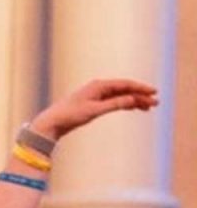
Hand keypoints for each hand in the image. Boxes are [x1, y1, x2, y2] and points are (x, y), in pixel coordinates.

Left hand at [31, 78, 157, 140]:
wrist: (51, 123)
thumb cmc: (70, 115)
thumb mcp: (95, 110)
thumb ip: (114, 104)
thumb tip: (133, 100)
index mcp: (99, 86)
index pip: (125, 84)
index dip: (141, 88)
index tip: (154, 93)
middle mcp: (98, 88)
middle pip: (125, 90)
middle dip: (140, 96)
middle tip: (155, 103)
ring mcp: (96, 95)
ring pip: (120, 96)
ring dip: (134, 101)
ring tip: (147, 108)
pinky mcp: (92, 104)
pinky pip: (113, 101)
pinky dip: (124, 104)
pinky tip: (133, 108)